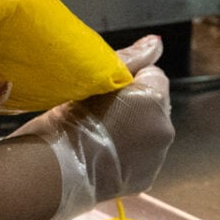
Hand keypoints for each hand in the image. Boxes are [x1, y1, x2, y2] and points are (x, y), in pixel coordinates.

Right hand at [16, 35, 173, 219]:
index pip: (152, 75)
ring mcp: (157, 157)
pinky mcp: (146, 178)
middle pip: (153, 105)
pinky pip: (142, 157)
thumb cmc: (69, 118)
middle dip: (135, 105)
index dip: (129, 80)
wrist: (56, 170)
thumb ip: (132, 59)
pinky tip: (105, 154)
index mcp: (154, 99)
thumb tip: (157, 42)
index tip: (106, 89)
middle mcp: (164, 128)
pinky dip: (128, 154)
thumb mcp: (96, 80)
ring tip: (101, 135)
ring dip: (133, 130)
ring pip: (148, 131)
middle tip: (101, 112)